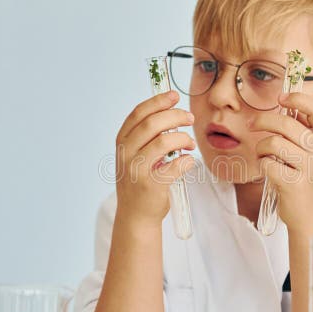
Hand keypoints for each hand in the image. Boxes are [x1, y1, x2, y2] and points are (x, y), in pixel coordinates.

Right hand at [114, 90, 195, 225]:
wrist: (135, 215)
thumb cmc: (139, 181)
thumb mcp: (134, 155)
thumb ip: (146, 136)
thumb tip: (170, 111)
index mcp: (122, 142)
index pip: (139, 113)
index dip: (158, 101)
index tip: (174, 96)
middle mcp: (126, 154)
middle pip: (153, 124)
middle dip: (176, 116)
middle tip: (190, 118)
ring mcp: (137, 170)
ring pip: (164, 142)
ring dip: (183, 138)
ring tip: (190, 144)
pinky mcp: (151, 185)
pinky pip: (176, 165)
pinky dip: (187, 160)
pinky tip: (188, 161)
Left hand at [248, 92, 312, 234]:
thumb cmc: (308, 185)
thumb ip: (304, 135)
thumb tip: (286, 106)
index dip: (299, 98)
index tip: (281, 97)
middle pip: (285, 124)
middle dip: (262, 120)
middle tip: (251, 124)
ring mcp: (308, 169)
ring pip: (273, 143)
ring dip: (260, 148)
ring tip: (262, 155)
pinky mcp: (294, 184)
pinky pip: (267, 163)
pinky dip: (262, 165)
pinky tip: (267, 170)